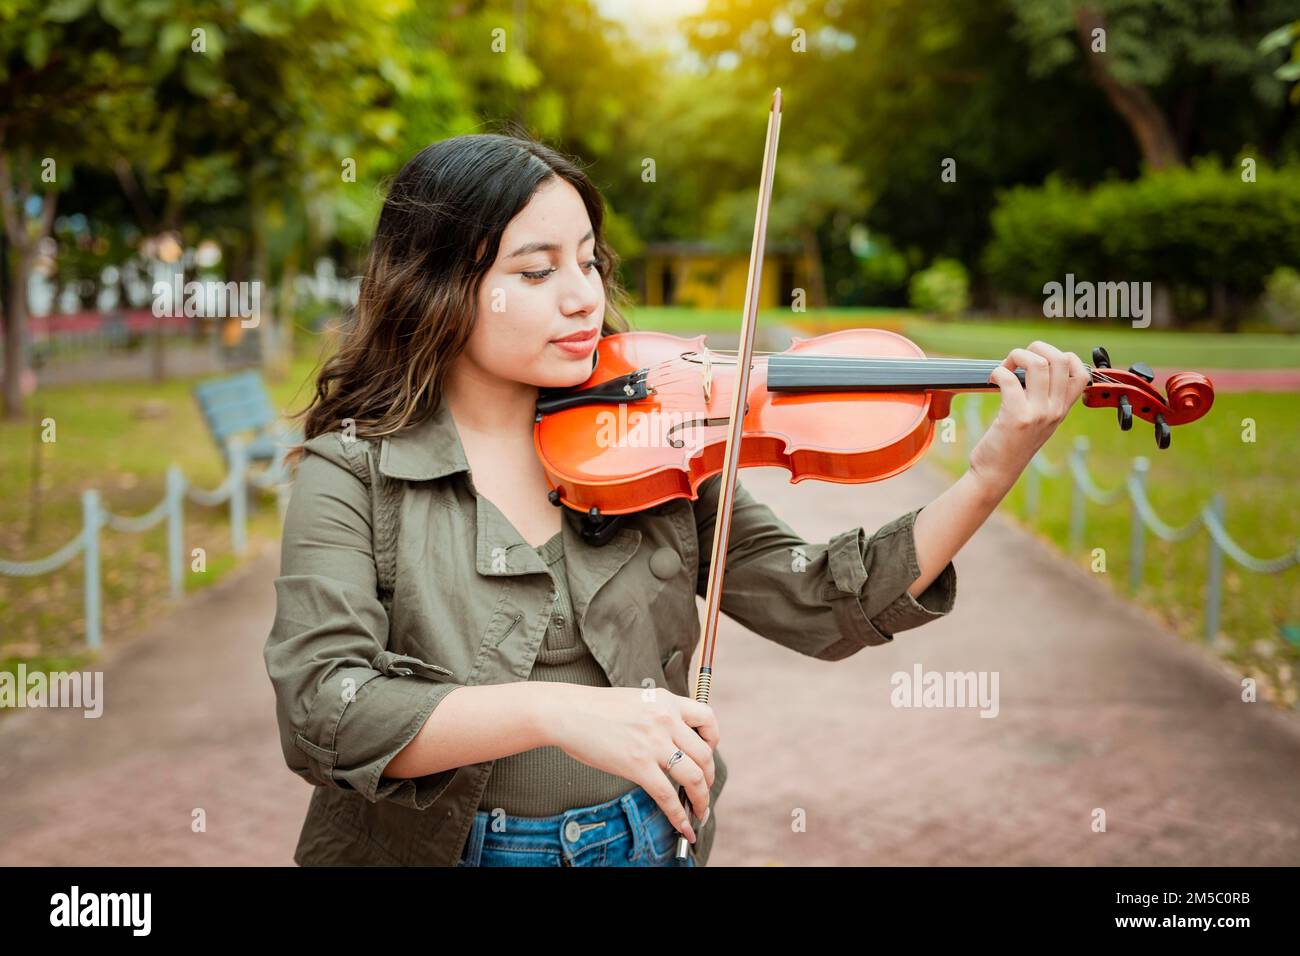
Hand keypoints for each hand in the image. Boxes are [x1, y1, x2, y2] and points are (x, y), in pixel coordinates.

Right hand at [541, 684, 718, 843]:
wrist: (567, 712)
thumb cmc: (595, 708)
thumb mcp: (637, 700)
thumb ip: (658, 715)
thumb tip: (672, 739)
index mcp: (666, 701)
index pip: (708, 719)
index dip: (713, 741)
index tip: (707, 754)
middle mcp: (666, 720)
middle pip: (705, 754)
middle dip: (709, 778)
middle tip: (704, 790)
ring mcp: (654, 743)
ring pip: (694, 777)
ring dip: (702, 800)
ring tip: (700, 812)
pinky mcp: (638, 765)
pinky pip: (668, 796)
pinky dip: (680, 816)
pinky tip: (684, 826)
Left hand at [969, 341, 1087, 497]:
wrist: (996, 473)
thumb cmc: (1011, 443)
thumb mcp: (1038, 421)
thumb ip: (1044, 398)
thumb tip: (1035, 365)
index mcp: (1062, 409)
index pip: (1081, 372)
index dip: (1061, 356)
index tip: (1039, 363)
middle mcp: (1055, 410)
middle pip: (1061, 359)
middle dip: (1036, 348)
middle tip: (1017, 360)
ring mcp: (1038, 413)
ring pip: (1038, 364)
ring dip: (1016, 356)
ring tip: (1004, 368)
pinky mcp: (1016, 417)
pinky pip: (1009, 379)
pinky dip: (997, 372)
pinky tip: (991, 379)